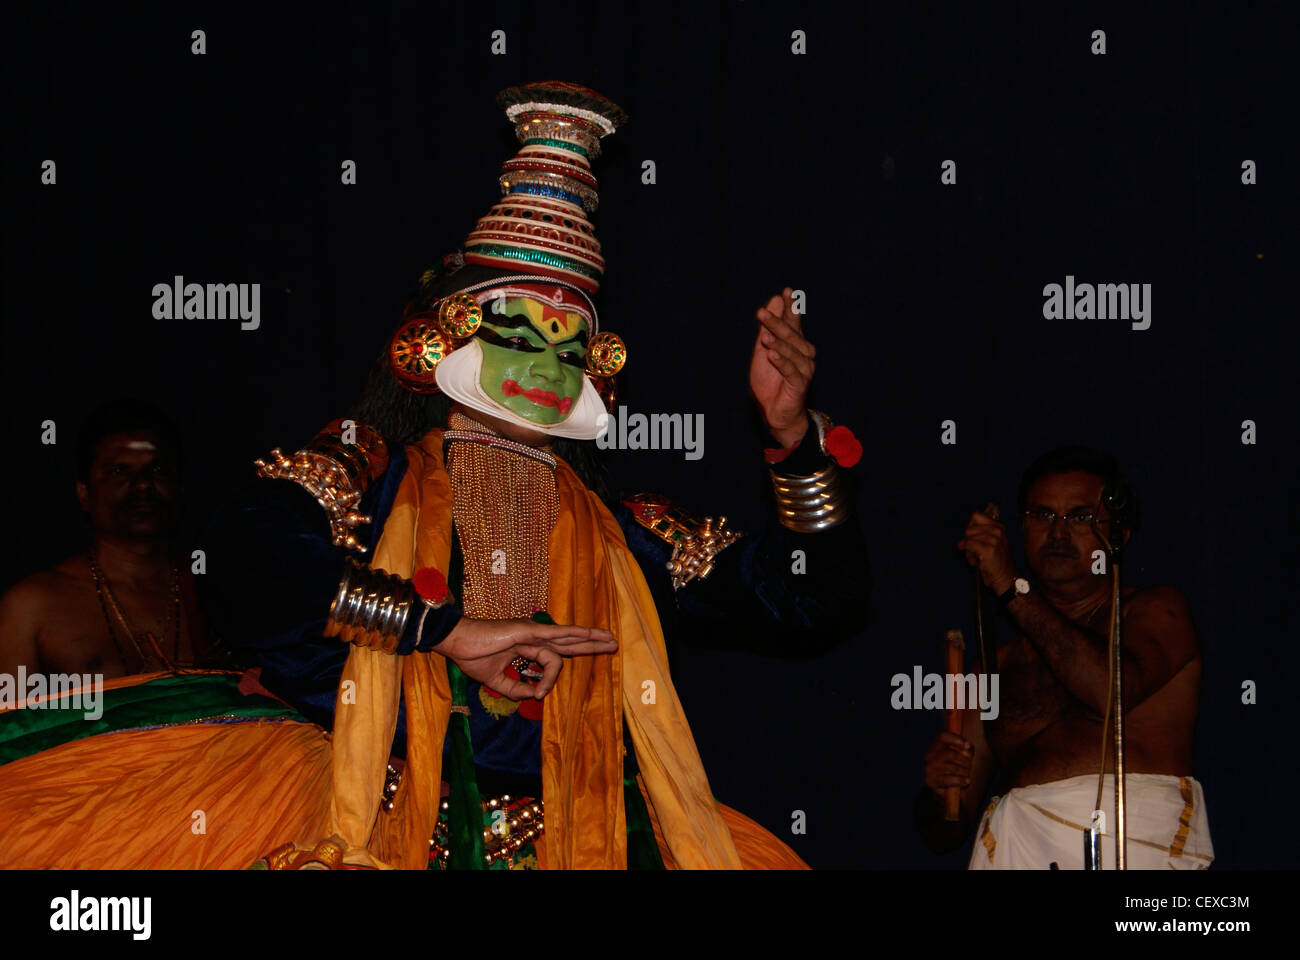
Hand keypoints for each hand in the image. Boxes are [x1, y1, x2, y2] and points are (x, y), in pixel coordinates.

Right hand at [438, 617, 616, 699]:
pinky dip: (571, 635)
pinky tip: (589, 634)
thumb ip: (516, 689)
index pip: (553, 658)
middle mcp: (533, 638)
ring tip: (610, 640)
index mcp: (526, 647)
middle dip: (591, 645)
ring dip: (590, 639)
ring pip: (567, 637)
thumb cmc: (472, 656)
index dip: (549, 680)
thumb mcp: (497, 681)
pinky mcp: (527, 631)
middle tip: (613, 644)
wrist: (457, 642)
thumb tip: (534, 696)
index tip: (537, 694)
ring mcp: (531, 632)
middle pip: (568, 643)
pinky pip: (554, 634)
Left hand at [749, 287, 814, 448]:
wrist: (774, 411)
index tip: (786, 292)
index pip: (794, 321)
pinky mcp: (800, 385)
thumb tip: (774, 301)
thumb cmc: (770, 381)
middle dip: (777, 322)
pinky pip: (792, 371)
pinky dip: (782, 362)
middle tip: (762, 312)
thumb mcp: (763, 351)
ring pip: (793, 352)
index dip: (791, 307)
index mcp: (795, 343)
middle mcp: (804, 354)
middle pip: (792, 335)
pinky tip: (772, 354)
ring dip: (779, 343)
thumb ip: (767, 328)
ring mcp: (804, 369)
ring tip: (764, 336)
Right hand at [923, 731, 972, 800]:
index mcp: (934, 746)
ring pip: (953, 768)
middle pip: (951, 754)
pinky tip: (966, 781)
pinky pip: (950, 780)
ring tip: (967, 774)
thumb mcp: (953, 755)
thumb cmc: (947, 767)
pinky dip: (961, 781)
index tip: (968, 745)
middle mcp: (929, 756)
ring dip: (964, 771)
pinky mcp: (931, 781)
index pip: (942, 736)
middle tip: (970, 765)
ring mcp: (929, 769)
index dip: (956, 739)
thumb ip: (963, 749)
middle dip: (965, 760)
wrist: (932, 785)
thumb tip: (968, 747)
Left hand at [957, 509, 1016, 594]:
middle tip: (976, 552)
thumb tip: (968, 525)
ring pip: (967, 537)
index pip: (976, 515)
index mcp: (999, 527)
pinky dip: (967, 555)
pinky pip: (967, 545)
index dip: (970, 527)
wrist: (1005, 578)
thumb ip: (983, 532)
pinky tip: (976, 562)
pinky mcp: (988, 549)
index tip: (972, 537)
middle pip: (969, 528)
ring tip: (977, 558)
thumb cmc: (996, 561)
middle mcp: (997, 531)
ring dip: (968, 550)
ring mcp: (993, 539)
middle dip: (968, 541)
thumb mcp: (994, 542)